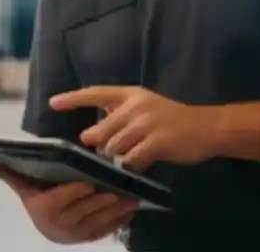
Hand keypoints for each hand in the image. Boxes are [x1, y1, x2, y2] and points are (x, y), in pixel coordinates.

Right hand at [0, 164, 137, 243]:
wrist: (48, 225)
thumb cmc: (38, 197)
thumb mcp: (25, 186)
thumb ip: (10, 173)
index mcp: (42, 210)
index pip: (58, 202)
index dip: (73, 194)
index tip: (87, 183)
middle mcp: (58, 227)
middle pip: (81, 214)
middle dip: (100, 203)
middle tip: (116, 189)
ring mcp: (75, 236)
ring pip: (97, 224)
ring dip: (115, 213)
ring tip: (130, 198)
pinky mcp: (90, 239)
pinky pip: (107, 231)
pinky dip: (120, 221)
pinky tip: (131, 209)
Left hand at [51, 86, 217, 170]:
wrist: (207, 127)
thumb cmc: (173, 120)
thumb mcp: (145, 110)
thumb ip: (119, 119)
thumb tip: (89, 136)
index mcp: (131, 94)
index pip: (96, 93)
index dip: (73, 99)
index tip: (53, 102)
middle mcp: (136, 106)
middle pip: (102, 130)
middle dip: (101, 146)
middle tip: (107, 154)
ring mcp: (147, 123)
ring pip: (115, 147)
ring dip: (117, 158)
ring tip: (129, 158)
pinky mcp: (157, 142)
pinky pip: (132, 160)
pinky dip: (132, 166)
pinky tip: (140, 165)